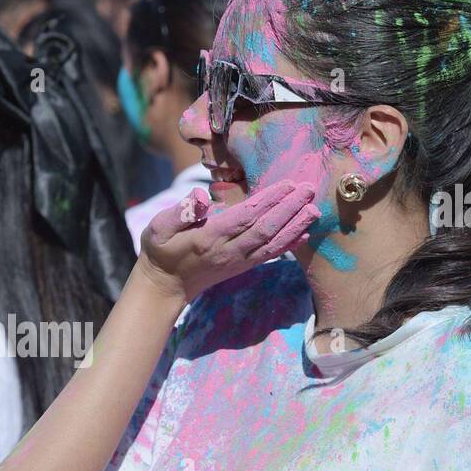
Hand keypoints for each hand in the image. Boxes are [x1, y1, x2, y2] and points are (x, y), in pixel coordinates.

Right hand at [139, 181, 318, 302]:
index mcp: (208, 238)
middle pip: (264, 229)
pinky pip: (269, 255)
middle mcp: (227, 252)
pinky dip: (288, 244)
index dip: (268, 201)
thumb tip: (200, 197)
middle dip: (289, 209)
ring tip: (314, 209)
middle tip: (309, 189)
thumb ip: (178, 212)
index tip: (287, 184)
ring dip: (294, 225)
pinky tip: (304, 232)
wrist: (165, 286)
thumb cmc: (160, 251)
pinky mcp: (242, 267)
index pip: (244, 217)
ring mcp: (237, 262)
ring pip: (271, 243)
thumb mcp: (157, 229)